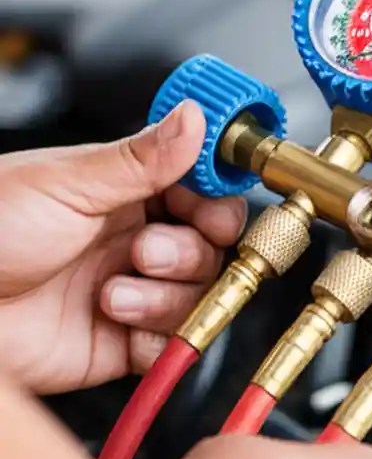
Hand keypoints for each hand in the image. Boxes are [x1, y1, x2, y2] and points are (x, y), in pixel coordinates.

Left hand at [0, 100, 245, 393]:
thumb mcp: (67, 183)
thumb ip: (142, 158)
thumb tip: (194, 116)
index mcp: (125, 192)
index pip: (202, 189)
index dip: (216, 198)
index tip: (210, 206)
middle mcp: (133, 239)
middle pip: (211, 244)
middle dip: (190, 249)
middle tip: (145, 250)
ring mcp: (131, 289)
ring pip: (198, 292)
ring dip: (164, 294)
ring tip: (112, 291)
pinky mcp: (122, 341)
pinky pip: (174, 342)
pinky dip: (159, 336)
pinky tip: (115, 319)